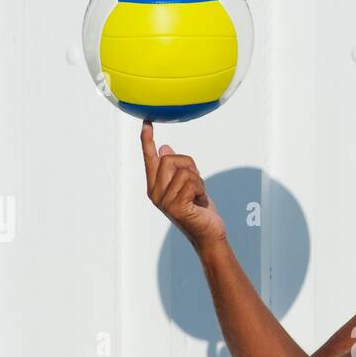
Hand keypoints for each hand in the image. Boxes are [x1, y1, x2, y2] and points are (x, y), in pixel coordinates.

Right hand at [140, 121, 226, 251]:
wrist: (209, 234)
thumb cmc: (199, 210)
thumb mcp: (188, 185)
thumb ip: (176, 169)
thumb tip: (164, 148)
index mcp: (155, 186)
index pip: (149, 159)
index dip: (147, 140)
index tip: (147, 122)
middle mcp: (155, 193)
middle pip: (170, 159)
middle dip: (189, 166)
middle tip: (196, 185)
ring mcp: (164, 201)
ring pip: (184, 170)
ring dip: (198, 181)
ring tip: (197, 197)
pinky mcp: (176, 206)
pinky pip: (192, 182)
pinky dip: (201, 190)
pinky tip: (199, 202)